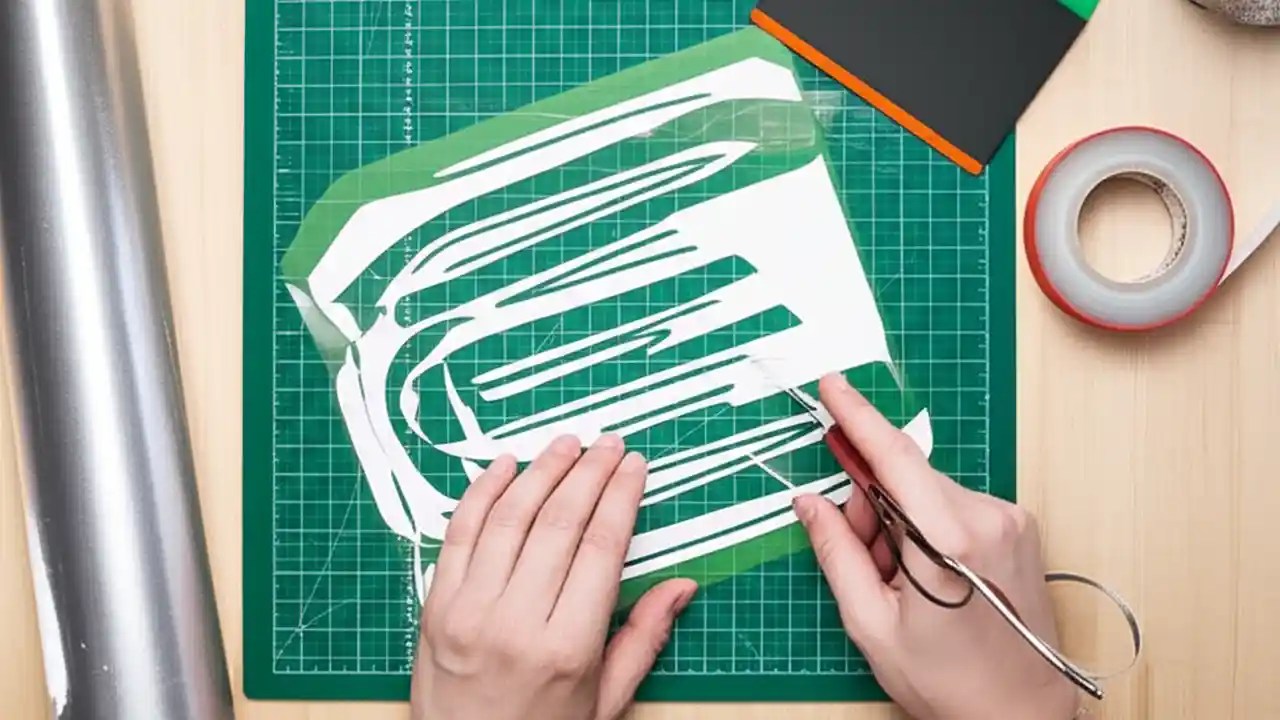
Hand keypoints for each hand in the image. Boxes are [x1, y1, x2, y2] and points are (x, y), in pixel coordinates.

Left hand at [410, 434, 697, 719]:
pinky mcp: (435, 606)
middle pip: (558, 523)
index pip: (602, 548)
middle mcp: (515, 622)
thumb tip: (681, 586)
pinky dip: (481, 493)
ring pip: (508, 518)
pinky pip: (458, 533)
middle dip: (588, 474)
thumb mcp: (605, 702)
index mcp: (566, 648)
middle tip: (608, 444)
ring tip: (565, 445)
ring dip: (540, 472)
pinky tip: (503, 467)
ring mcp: (469, 611)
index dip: (621, 497)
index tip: (634, 466)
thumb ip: (643, 639)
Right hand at [792, 374, 1079, 719]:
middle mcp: (988, 517)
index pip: (894, 457)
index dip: (858, 417)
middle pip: (905, 478)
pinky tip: (928, 576)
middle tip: (864, 560)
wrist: (1022, 717)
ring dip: (900, 523)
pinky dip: (928, 529)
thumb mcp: (872, 625)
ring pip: (927, 493)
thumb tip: (810, 504)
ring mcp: (1010, 520)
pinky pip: (953, 507)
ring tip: (903, 584)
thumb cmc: (950, 684)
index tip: (832, 386)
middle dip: (871, 506)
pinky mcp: (1018, 528)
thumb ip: (837, 553)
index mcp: (948, 539)